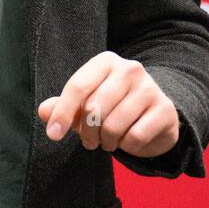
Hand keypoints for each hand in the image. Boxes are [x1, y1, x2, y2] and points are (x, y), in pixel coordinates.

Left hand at [37, 52, 179, 156]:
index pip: (77, 87)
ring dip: (106, 141)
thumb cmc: (114, 107)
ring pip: (113, 125)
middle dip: (86, 132)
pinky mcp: (165, 110)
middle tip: (89, 141)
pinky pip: (135, 137)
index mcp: (106, 62)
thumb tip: (43, 111)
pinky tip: (129, 140)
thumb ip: (63, 107)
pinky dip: (127, 146)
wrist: (155, 115)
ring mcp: (150, 88)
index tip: (53, 135)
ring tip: (108, 141)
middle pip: (94, 108)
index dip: (62, 113)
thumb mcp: (85, 105)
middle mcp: (130, 69)